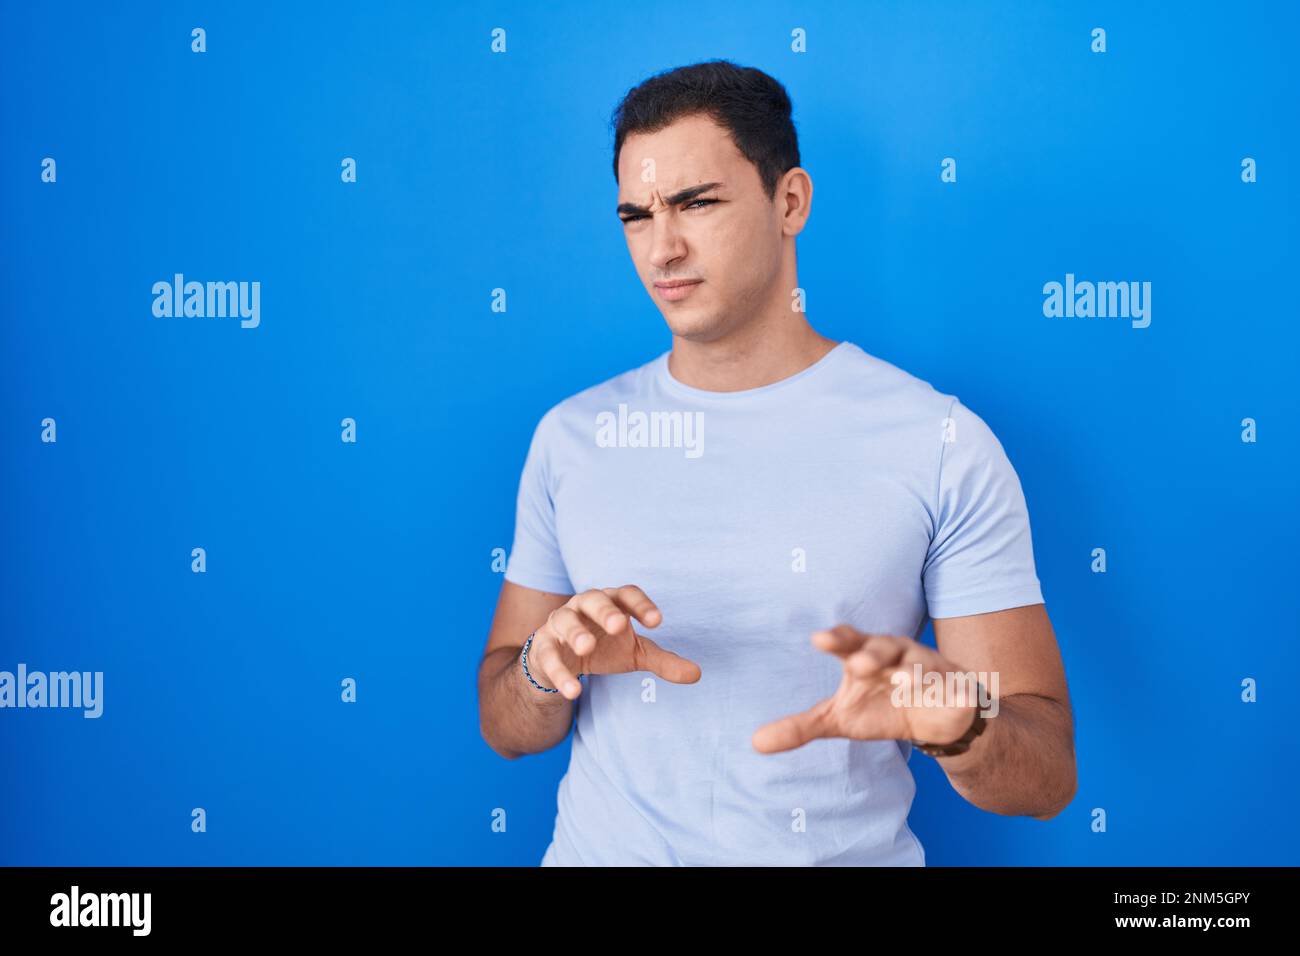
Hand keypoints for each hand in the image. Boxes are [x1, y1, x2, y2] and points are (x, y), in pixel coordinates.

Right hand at [524, 585, 701, 699]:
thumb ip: (663, 661)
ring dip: (575, 632)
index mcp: (611, 602)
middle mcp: (583, 606)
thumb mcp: (635, 654)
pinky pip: (548, 656)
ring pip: (565, 621)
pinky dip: (560, 673)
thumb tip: (697, 674)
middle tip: (618, 625)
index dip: (641, 605)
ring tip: (587, 648)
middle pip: (594, 599)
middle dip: (605, 611)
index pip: (627, 594)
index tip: (657, 622)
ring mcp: (559, 624)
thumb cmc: (604, 648)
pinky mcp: (541, 646)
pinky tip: (574, 691)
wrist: (561, 663)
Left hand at [751, 625, 979, 752]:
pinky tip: (958, 696)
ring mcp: (927, 669)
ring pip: (919, 664)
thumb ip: (801, 727)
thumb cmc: (881, 707)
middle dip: (872, 653)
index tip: (819, 640)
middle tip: (858, 664)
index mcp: (865, 656)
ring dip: (912, 672)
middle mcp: (896, 655)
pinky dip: (957, 691)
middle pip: (882, 647)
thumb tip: (755, 743)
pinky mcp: (956, 688)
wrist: (936, 720)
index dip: (837, 639)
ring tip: (902, 682)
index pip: (848, 642)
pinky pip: (958, 688)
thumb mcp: (840, 719)